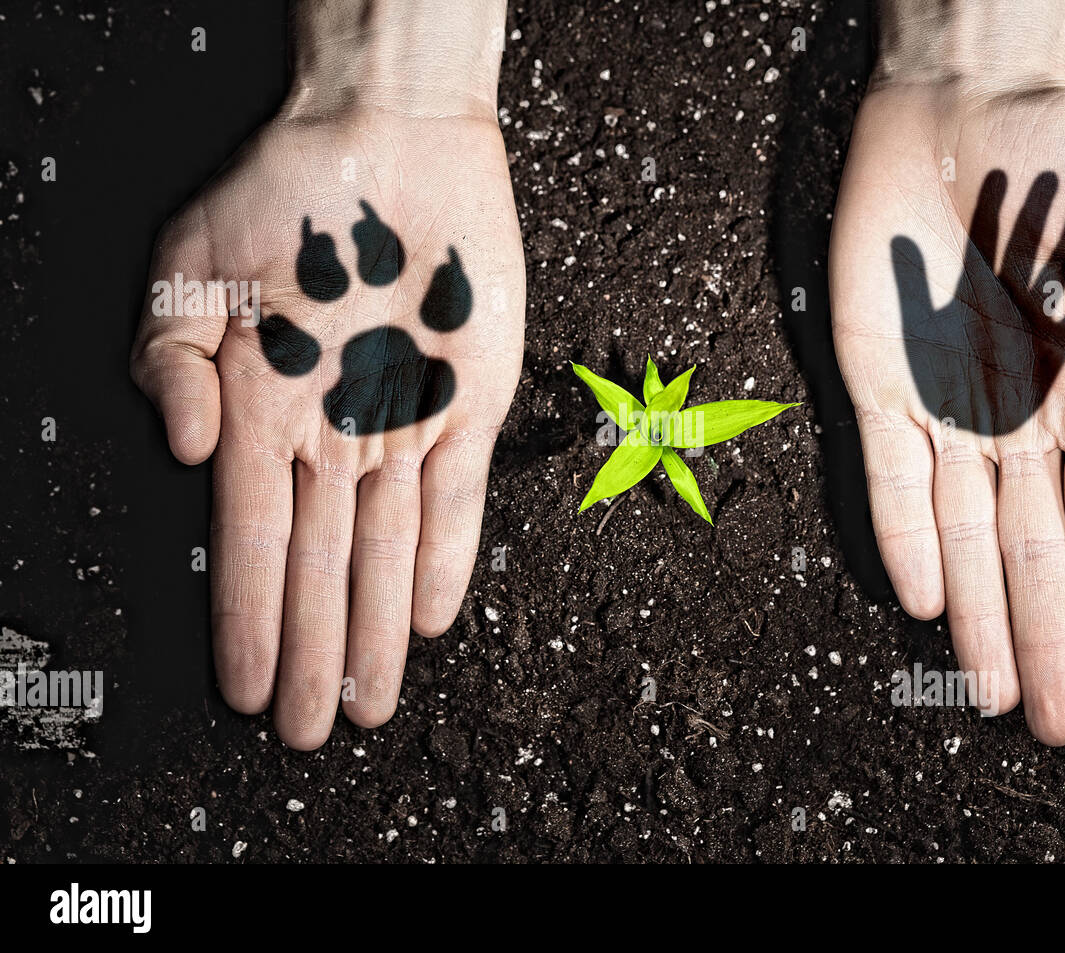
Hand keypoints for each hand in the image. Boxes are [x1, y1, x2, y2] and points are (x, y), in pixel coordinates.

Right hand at [130, 2, 522, 748]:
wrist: (383, 139)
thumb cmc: (282, 196)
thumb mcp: (190, 272)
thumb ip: (170, 364)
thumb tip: (185, 449)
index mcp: (265, 409)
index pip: (252, 541)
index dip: (247, 620)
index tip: (245, 687)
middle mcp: (335, 430)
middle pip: (322, 567)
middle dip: (314, 652)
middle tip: (309, 731)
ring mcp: (405, 421)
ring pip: (387, 550)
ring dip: (374, 629)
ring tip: (368, 703)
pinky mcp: (470, 403)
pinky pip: (458, 497)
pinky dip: (447, 557)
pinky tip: (429, 619)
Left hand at [829, 67, 1064, 741]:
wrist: (962, 108)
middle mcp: (1014, 417)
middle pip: (1030, 548)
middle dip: (1044, 635)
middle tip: (1053, 722)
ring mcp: (942, 406)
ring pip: (959, 533)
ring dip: (977, 613)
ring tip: (996, 691)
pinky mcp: (875, 383)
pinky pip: (888, 475)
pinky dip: (901, 534)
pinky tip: (921, 599)